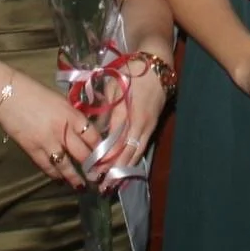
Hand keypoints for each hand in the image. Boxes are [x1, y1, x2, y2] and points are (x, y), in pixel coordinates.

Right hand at [0, 71, 96, 189]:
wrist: (8, 94)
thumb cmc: (35, 92)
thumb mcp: (61, 101)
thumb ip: (72, 116)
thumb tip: (82, 130)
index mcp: (72, 115)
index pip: (93, 137)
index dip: (102, 149)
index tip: (107, 157)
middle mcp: (63, 130)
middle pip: (83, 154)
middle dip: (92, 167)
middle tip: (98, 175)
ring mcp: (47, 142)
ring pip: (66, 165)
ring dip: (74, 177)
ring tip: (81, 185)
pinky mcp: (32, 149)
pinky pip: (47, 166)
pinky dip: (54, 174)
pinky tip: (60, 179)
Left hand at [96, 57, 168, 175]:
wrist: (157, 65)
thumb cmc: (130, 72)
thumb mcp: (112, 87)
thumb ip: (104, 111)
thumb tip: (94, 131)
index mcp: (125, 112)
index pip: (113, 142)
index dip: (104, 158)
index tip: (92, 170)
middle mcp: (138, 123)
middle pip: (125, 152)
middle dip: (113, 170)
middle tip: (101, 185)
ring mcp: (147, 125)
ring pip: (135, 153)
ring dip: (123, 169)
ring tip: (112, 183)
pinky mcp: (153, 125)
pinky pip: (142, 147)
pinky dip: (133, 160)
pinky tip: (125, 170)